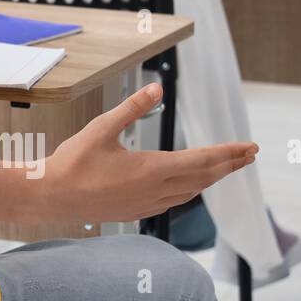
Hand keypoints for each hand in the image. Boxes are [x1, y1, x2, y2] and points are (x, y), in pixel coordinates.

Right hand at [41, 83, 256, 222]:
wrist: (51, 196)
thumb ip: (132, 108)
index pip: (201, 160)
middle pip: (203, 178)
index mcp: (151, 169)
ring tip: (221, 168)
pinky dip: (189, 190)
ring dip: (209, 179)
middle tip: (248, 155)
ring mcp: (147, 204)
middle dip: (228, 165)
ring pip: (190, 192)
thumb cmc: (73, 161)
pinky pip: (173, 201)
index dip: (228, 153)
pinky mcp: (136, 211)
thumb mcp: (101, 128)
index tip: (249, 147)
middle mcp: (155, 190)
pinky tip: (186, 186)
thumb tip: (157, 88)